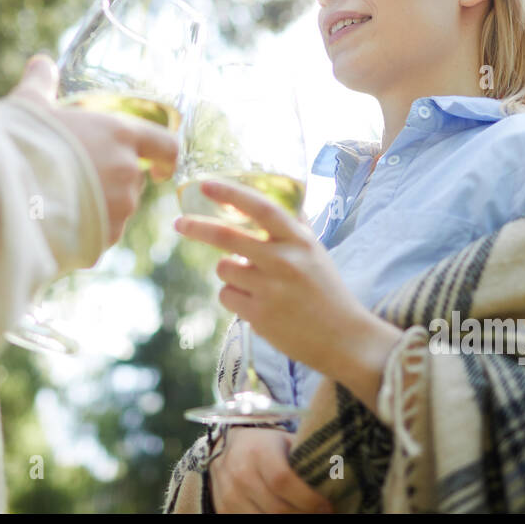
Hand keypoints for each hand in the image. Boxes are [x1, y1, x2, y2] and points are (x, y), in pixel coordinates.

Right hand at [11, 55, 177, 245]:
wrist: (1, 195)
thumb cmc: (19, 143)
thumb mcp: (27, 105)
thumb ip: (40, 83)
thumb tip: (41, 63)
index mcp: (119, 135)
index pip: (166, 145)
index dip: (164, 155)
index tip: (158, 165)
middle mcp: (127, 174)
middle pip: (135, 179)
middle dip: (115, 179)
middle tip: (81, 178)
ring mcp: (118, 210)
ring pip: (118, 209)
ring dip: (100, 206)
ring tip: (62, 201)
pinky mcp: (102, 240)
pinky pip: (100, 235)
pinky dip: (86, 232)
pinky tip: (57, 223)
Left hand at [173, 179, 366, 377]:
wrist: (344, 338)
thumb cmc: (327, 290)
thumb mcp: (315, 251)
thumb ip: (293, 227)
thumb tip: (272, 198)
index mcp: (299, 240)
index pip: (261, 207)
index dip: (230, 193)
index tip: (205, 185)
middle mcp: (284, 261)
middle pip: (226, 237)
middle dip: (196, 227)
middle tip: (179, 223)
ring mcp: (270, 289)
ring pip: (224, 269)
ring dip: (229, 272)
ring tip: (253, 283)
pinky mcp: (258, 316)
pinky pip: (226, 295)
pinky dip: (233, 297)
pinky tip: (256, 303)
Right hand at [210, 428, 333, 512]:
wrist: (228, 449)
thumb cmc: (267, 445)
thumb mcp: (286, 441)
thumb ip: (307, 456)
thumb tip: (340, 474)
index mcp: (258, 451)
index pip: (283, 481)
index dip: (308, 498)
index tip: (327, 505)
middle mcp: (240, 474)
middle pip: (278, 509)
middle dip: (305, 515)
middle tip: (321, 514)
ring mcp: (229, 495)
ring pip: (265, 521)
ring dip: (291, 520)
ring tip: (305, 513)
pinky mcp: (224, 510)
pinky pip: (251, 523)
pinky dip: (271, 522)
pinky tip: (288, 514)